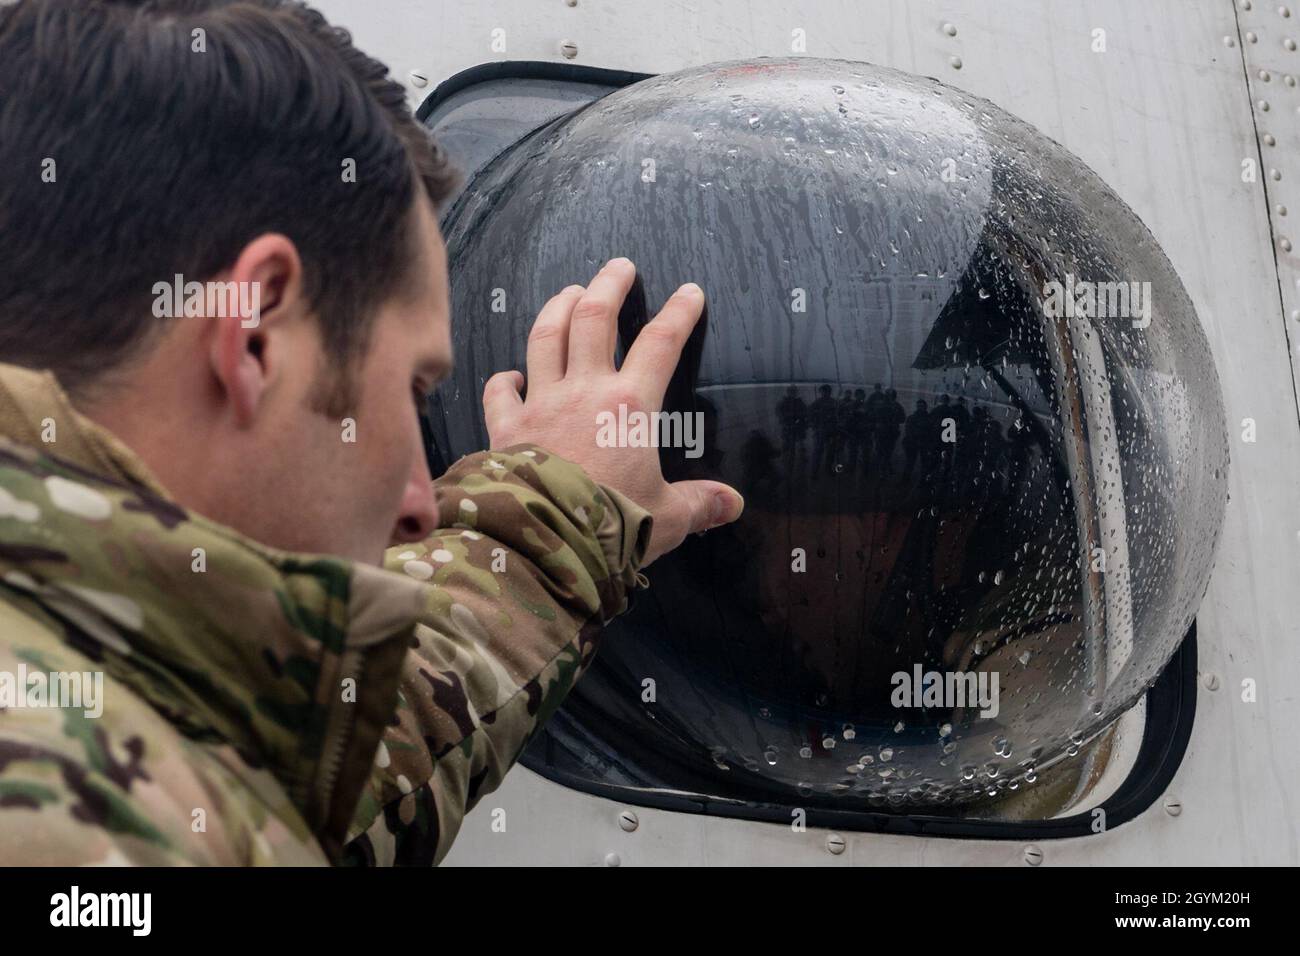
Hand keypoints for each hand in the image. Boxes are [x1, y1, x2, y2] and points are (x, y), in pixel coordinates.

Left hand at [482, 257, 743, 564]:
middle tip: (620, 266)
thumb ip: (698, 504)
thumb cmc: (610, 527)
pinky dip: (503, 378)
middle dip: (610, 285)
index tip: (689, 292)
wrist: (546, 540)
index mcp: (630, 406)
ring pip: (546, 337)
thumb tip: (732, 504)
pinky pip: (499, 392)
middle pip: (595, 318)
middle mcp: (584, 392)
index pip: (661, 343)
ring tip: (570, 290)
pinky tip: (508, 373)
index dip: (679, 313)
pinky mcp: (506, 428)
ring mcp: (541, 405)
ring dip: (558, 307)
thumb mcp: (666, 517)